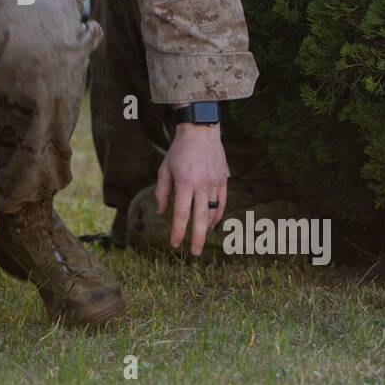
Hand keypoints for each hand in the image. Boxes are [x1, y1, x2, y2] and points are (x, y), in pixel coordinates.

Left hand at [155, 123, 227, 254]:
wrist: (201, 131)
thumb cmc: (179, 151)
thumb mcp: (164, 169)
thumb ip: (162, 192)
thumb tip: (161, 213)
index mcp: (184, 182)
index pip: (181, 213)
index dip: (178, 231)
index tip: (174, 243)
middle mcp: (201, 185)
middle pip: (200, 218)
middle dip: (196, 238)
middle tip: (193, 253)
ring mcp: (214, 182)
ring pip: (213, 212)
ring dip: (206, 227)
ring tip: (200, 238)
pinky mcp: (223, 180)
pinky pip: (222, 202)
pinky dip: (217, 215)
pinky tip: (211, 223)